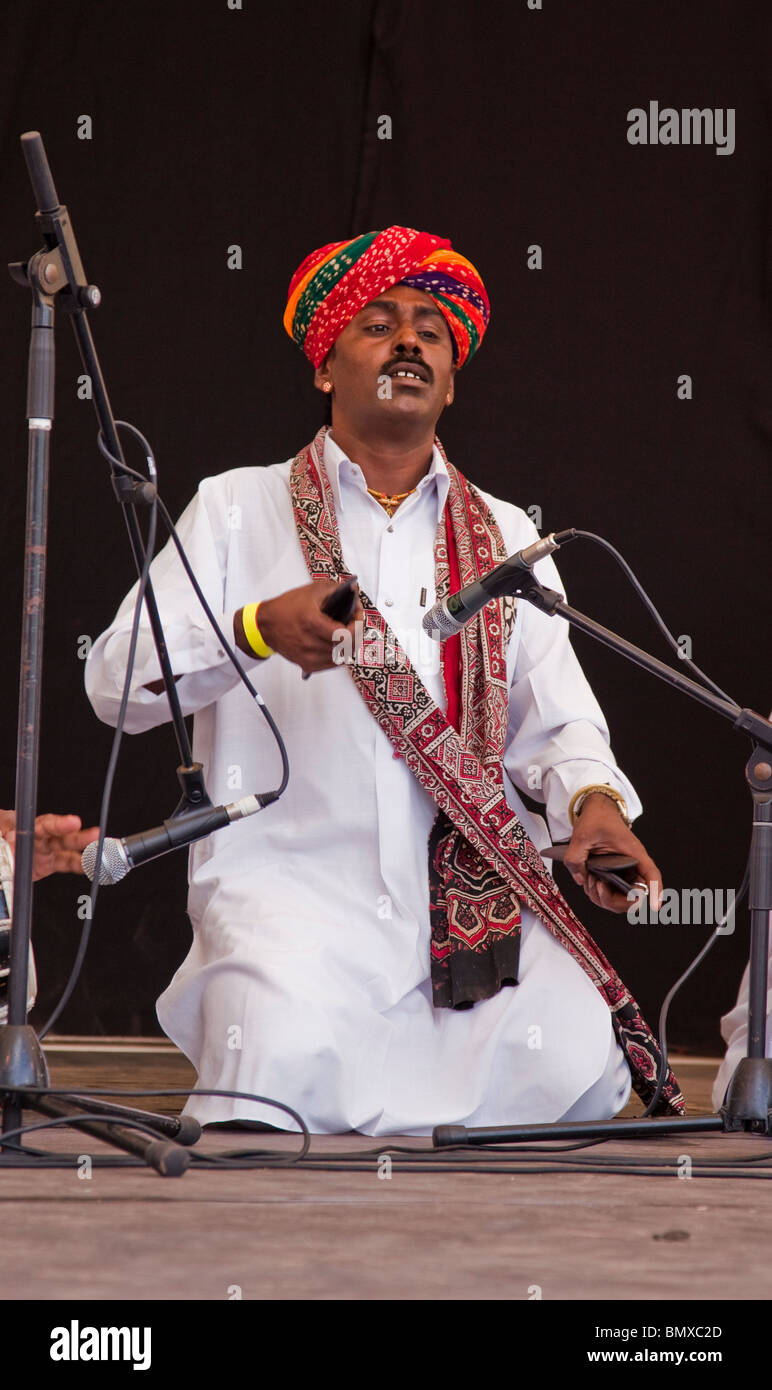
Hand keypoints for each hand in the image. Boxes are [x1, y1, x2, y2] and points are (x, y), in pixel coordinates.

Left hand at [0, 811, 99, 880]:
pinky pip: (65, 863)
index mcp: (24, 825)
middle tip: (95, 835)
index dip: (60, 824)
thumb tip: (11, 842)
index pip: (44, 824)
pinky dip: (80, 866)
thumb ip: (3, 838)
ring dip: (84, 852)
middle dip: (79, 836)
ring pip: (68, 849)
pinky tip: (92, 867)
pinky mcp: (46, 863)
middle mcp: (38, 836)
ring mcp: (44, 849)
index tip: (74, 823)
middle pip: (61, 835)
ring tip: (100, 854)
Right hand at [237, 580, 364, 676]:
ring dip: (349, 644)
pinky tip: (338, 644)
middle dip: (357, 633)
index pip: (346, 634)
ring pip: (342, 657)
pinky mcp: (307, 664)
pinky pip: (332, 664)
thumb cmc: (285, 608)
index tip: (357, 616)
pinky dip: (339, 654)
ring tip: (347, 632)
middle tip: (356, 623)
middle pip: (347, 647)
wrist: (265, 625)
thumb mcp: (312, 590)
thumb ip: (335, 589)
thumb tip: (354, 590)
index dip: (358, 625)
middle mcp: (310, 642)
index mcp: (312, 623)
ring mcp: (308, 656)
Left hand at [562, 793, 661, 913]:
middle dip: (613, 900)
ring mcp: (623, 872)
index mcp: (633, 853)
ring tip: (589, 880)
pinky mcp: (614, 876)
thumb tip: (580, 879)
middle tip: (596, 885)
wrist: (597, 811)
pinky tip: (588, 880)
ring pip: (620, 899)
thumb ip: (575, 858)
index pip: (651, 874)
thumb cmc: (597, 819)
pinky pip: (610, 894)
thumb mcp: (582, 835)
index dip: (656, 891)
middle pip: (634, 897)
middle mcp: (632, 866)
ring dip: (602, 898)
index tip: (655, 906)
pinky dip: (598, 894)